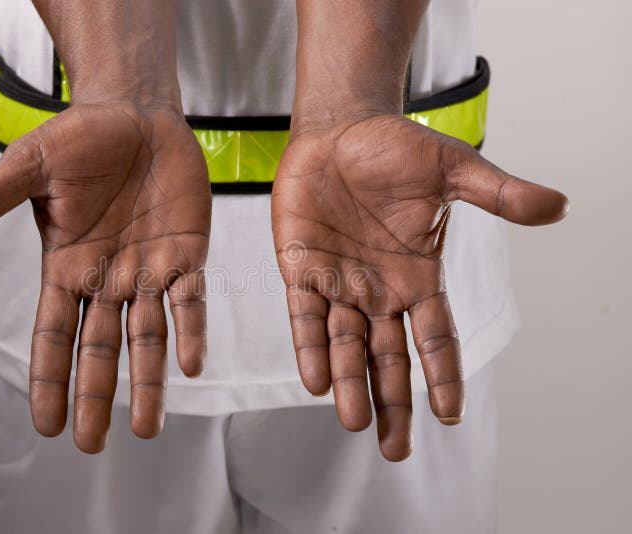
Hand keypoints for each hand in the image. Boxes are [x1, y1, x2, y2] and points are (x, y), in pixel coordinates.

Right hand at [0, 103, 210, 451]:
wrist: (136, 117)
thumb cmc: (81, 140)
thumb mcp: (31, 166)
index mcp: (66, 266)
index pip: (53, 333)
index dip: (50, 378)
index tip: (47, 424)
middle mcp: (106, 279)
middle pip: (98, 348)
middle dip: (95, 395)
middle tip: (90, 446)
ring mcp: (146, 271)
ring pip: (146, 337)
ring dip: (147, 381)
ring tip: (147, 428)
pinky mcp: (185, 255)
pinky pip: (188, 300)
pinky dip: (190, 331)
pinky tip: (190, 367)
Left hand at [272, 114, 566, 460]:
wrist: (341, 131)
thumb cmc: (396, 151)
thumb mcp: (452, 171)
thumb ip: (497, 194)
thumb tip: (559, 206)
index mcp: (417, 276)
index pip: (436, 336)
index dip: (443, 375)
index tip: (449, 415)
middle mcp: (379, 290)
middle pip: (388, 359)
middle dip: (392, 403)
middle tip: (395, 450)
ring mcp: (339, 283)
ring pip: (346, 346)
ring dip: (350, 384)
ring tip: (356, 422)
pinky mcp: (301, 269)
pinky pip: (306, 316)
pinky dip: (311, 346)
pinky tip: (316, 380)